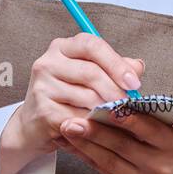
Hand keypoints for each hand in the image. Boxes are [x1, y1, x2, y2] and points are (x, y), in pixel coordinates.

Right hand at [0, 33, 144, 173]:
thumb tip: (138, 67)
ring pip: (87, 97)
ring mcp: (42, 87)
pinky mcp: (42, 111)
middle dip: (116, 90)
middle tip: (130, 105)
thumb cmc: (69, 97)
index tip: (134, 82)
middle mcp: (48, 62)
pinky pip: (78, 118)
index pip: (92, 45)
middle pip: (91, 72)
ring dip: (107, 110)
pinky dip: (94, 124)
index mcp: (62, 48)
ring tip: (117, 117)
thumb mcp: (91, 77)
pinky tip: (102, 128)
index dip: (116, 63)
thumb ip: (115, 69)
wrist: (35, 124)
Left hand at [57, 102, 172, 173]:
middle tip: (73, 119)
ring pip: (108, 160)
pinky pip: (102, 170)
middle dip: (96, 133)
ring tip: (66, 129)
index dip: (129, 120)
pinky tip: (69, 142)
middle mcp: (156, 166)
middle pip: (122, 147)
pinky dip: (84, 155)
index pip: (149, 131)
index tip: (109, 107)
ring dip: (85, 145)